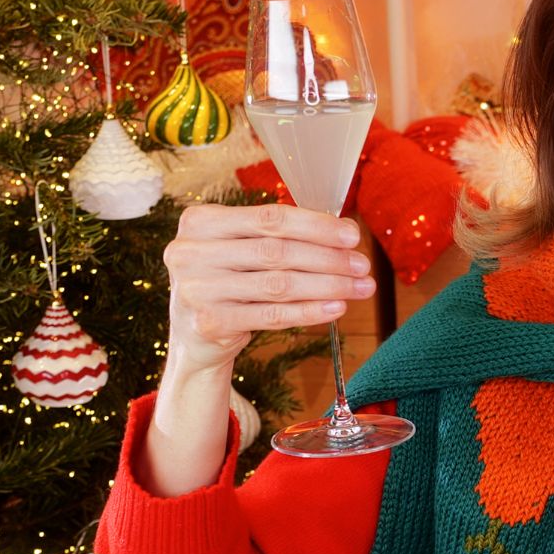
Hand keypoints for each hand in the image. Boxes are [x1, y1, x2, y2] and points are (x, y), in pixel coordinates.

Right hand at [162, 202, 375, 378]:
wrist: (194, 336)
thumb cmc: (227, 281)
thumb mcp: (240, 249)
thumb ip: (279, 236)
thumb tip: (345, 232)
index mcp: (201, 221)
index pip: (270, 218)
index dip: (316, 226)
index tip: (352, 235)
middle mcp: (192, 252)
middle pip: (277, 251)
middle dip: (328, 258)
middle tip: (362, 266)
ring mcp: (197, 289)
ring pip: (278, 284)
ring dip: (328, 285)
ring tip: (360, 287)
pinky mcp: (209, 323)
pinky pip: (272, 315)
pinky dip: (310, 311)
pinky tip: (337, 308)